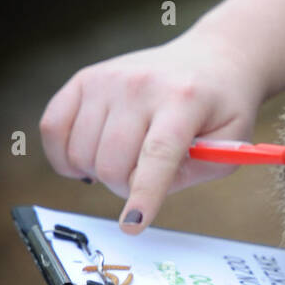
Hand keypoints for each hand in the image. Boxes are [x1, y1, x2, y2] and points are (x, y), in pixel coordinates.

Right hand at [39, 33, 263, 230]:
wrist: (209, 59)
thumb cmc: (220, 106)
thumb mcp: (232, 142)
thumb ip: (199, 170)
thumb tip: (151, 190)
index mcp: (184, 99)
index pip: (157, 153)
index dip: (144, 194)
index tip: (132, 225)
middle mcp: (141, 84)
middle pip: (113, 163)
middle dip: (126, 187)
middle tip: (144, 176)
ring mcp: (108, 79)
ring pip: (82, 154)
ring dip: (99, 172)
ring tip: (126, 158)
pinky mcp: (85, 79)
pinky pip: (52, 129)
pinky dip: (64, 155)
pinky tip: (88, 156)